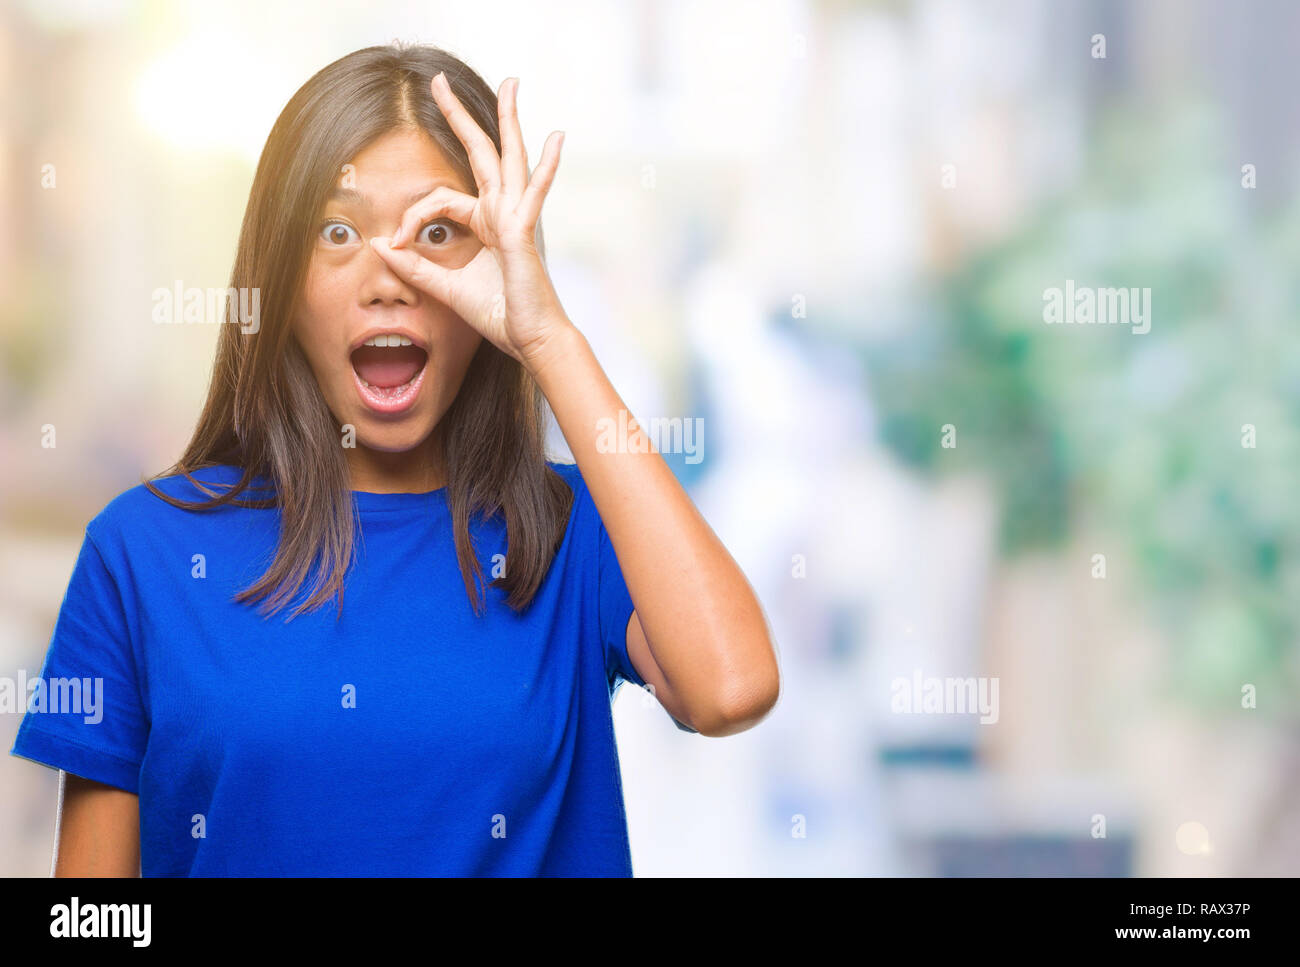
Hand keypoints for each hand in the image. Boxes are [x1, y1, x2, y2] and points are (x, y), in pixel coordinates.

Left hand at [368, 72, 570, 367]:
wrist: (532, 341)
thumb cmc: (500, 316)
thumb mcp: (445, 289)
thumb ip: (414, 268)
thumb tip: (379, 246)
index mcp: (487, 224)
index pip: (442, 199)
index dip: (414, 216)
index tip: (397, 245)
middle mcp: (503, 213)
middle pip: (481, 154)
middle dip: (459, 116)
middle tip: (438, 81)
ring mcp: (517, 219)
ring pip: (509, 159)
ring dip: (509, 120)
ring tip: (511, 84)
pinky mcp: (524, 233)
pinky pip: (533, 193)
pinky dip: (547, 166)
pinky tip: (556, 137)